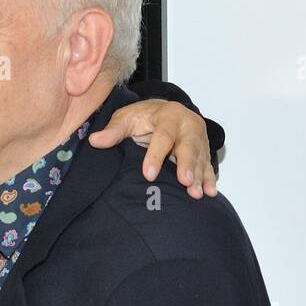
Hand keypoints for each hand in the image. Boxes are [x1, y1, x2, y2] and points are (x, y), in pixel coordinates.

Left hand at [89, 98, 217, 198]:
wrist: (164, 112)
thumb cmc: (143, 117)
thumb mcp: (126, 118)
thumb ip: (113, 130)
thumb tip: (95, 141)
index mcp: (168, 115)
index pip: (163, 136)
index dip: (156, 155)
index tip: (148, 174)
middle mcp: (187, 125)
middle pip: (188, 146)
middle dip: (188, 164)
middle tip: (185, 182)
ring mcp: (198, 138)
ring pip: (200, 157)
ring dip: (200, 176)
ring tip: (196, 194)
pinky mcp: (204, 149)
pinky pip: (208, 165)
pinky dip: (210, 179)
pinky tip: (211, 192)